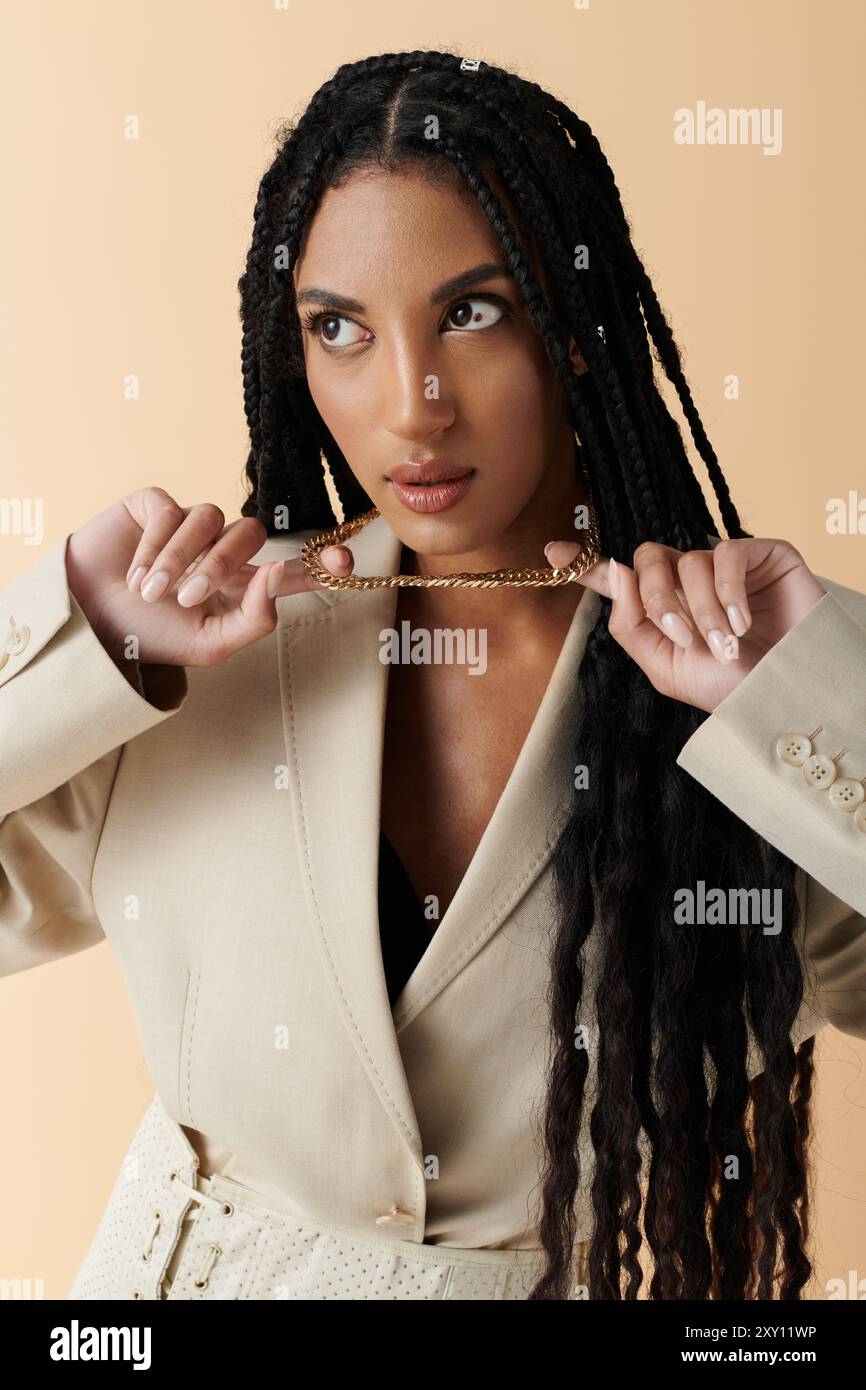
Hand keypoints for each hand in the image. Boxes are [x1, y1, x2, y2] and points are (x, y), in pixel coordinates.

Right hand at [65, 486, 354, 669]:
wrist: (91, 623)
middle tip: (189, 597)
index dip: (321, 561)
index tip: (344, 561)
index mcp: (243, 585)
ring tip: (151, 593)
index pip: (293, 567)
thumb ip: (254, 619)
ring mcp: (189, 524)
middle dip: (222, 564)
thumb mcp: (210, 645)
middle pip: (249, 533)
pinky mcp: (155, 505)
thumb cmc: (152, 635)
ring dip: (179, 559)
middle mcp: (222, 549)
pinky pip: (170, 510)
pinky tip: (135, 573)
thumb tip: (280, 574)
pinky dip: (153, 546)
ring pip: (209, 517)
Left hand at [543, 535, 826, 713]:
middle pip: (647, 559)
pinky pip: (727, 553)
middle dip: (657, 598)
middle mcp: (687, 581)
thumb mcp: (665, 668)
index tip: (552, 551)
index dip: (584, 563)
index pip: (618, 577)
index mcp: (661, 609)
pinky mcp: (760, 555)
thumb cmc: (730, 687)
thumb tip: (616, 570)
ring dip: (702, 609)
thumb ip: (631, 625)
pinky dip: (729, 590)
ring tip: (724, 644)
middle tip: (681, 635)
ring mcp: (723, 565)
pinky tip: (741, 621)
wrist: (784, 693)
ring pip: (688, 562)